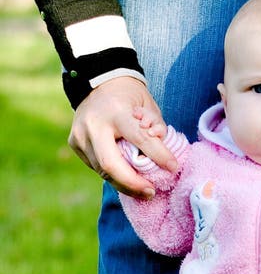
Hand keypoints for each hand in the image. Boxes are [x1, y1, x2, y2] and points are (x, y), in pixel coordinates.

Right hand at [68, 77, 177, 197]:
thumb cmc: (129, 97)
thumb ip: (156, 129)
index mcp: (116, 110)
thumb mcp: (147, 105)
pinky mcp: (75, 144)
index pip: (139, 138)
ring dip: (124, 184)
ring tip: (143, 190)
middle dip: (132, 183)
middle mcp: (93, 124)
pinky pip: (96, 166)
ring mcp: (80, 135)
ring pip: (102, 171)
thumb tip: (164, 157)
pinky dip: (113, 175)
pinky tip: (126, 177)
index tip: (173, 168)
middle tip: (151, 192)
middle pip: (111, 164)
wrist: (97, 81)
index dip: (158, 155)